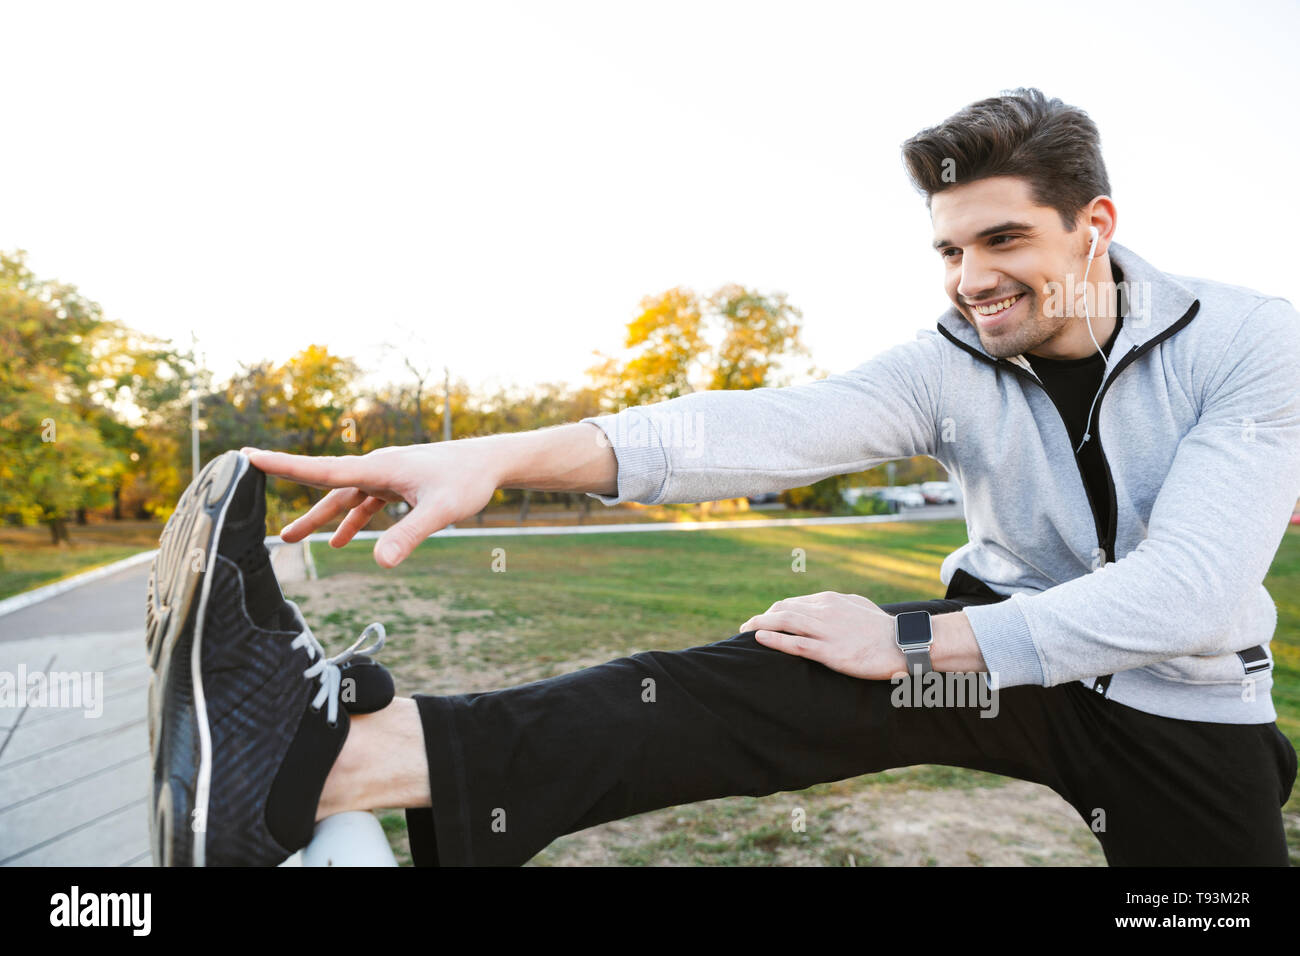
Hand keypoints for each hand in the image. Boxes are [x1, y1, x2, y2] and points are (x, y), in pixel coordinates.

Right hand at [239, 441, 500, 568]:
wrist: (490, 462)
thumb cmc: (467, 481)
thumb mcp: (440, 512)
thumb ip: (409, 535)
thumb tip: (380, 562)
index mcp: (377, 468)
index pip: (321, 470)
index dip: (283, 466)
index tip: (248, 457)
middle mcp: (376, 468)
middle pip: (325, 485)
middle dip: (290, 488)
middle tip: (249, 484)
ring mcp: (386, 476)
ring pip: (344, 497)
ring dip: (320, 517)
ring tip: (289, 539)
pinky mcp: (397, 485)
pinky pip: (365, 504)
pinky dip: (351, 521)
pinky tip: (341, 542)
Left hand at [738, 590, 907, 679]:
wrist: (903, 642)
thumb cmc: (882, 626)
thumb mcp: (858, 605)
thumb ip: (839, 603)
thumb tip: (827, 603)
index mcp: (830, 600)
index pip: (793, 603)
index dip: (774, 611)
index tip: (764, 620)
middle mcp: (824, 611)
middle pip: (783, 610)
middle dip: (761, 617)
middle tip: (746, 626)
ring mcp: (826, 631)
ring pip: (785, 623)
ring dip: (760, 625)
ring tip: (743, 630)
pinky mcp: (830, 652)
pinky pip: (796, 644)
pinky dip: (774, 640)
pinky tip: (759, 638)